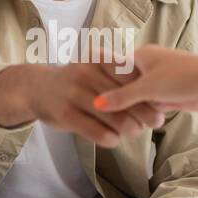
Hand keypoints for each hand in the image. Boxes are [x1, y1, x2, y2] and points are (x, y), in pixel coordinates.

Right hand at [0, 61, 164, 146]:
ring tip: (136, 131)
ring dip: (131, 128)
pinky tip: (114, 139)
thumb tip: (156, 95)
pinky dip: (110, 138)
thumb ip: (121, 78)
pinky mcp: (65, 115)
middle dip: (145, 112)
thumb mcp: (96, 68)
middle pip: (126, 97)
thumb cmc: (77, 81)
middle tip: (156, 122)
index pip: (132, 75)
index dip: (149, 91)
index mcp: (97, 58)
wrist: (37, 89)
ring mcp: (74, 93)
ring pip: (114, 117)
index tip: (160, 102)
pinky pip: (97, 132)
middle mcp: (86, 72)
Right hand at [92, 45, 197, 114]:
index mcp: (142, 55)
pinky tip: (141, 123)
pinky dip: (149, 112)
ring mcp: (162, 80)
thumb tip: (96, 104)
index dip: (105, 83)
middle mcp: (150, 65)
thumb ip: (121, 97)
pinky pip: (152, 103)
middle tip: (106, 114)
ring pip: (140, 96)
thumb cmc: (182, 78)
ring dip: (136, 108)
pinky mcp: (171, 94)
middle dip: (121, 100)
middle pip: (126, 84)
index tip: (94, 99)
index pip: (114, 67)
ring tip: (123, 122)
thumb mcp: (147, 88)